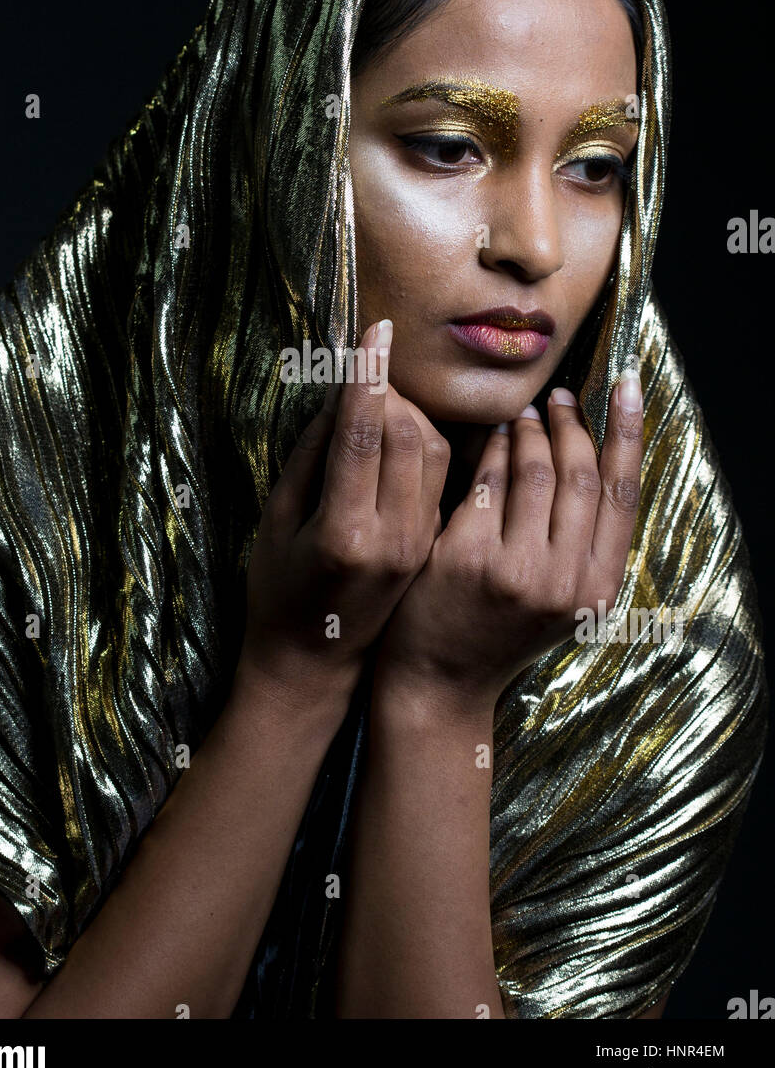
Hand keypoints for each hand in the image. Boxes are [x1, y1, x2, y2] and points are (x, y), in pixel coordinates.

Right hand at [241, 320, 450, 705]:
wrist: (312, 663)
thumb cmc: (277, 591)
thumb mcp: (276, 521)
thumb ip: (310, 457)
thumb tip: (340, 395)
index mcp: (344, 533)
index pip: (362, 434)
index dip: (368, 375)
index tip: (374, 328)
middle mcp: (392, 538)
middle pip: (409, 435)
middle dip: (390, 390)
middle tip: (368, 369)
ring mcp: (421, 545)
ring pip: (439, 451)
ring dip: (416, 412)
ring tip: (385, 400)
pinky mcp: (435, 547)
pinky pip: (447, 477)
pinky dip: (432, 441)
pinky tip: (409, 430)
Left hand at [376, 370, 643, 707]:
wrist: (439, 683)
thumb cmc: (500, 632)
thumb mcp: (562, 601)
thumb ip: (582, 545)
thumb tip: (598, 462)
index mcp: (598, 588)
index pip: (624, 493)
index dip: (628, 432)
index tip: (629, 385)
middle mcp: (565, 579)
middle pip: (581, 473)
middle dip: (572, 425)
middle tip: (560, 397)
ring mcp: (517, 569)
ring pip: (535, 470)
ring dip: (530, 431)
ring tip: (524, 414)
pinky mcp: (467, 557)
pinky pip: (487, 480)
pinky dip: (491, 449)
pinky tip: (489, 435)